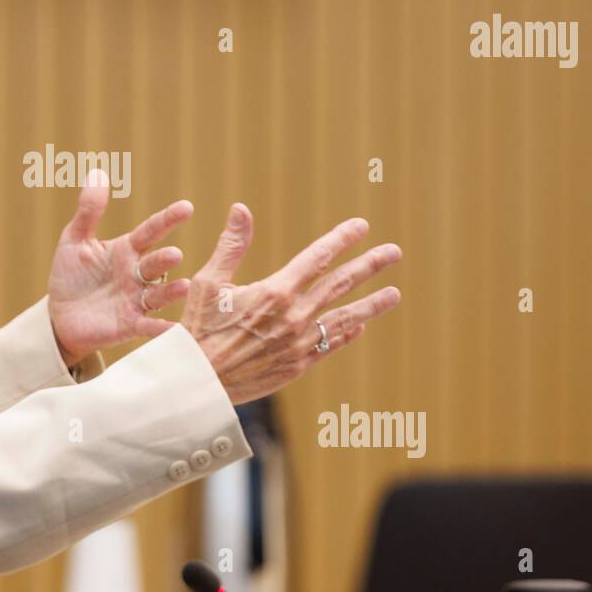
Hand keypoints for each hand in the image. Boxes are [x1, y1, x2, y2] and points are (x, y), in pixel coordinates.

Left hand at [47, 170, 193, 365]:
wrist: (59, 316)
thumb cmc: (71, 275)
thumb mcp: (75, 240)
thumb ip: (88, 210)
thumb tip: (97, 172)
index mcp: (126, 249)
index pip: (151, 230)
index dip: (168, 219)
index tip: (187, 207)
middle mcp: (136, 273)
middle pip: (155, 263)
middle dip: (165, 258)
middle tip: (174, 254)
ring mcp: (136, 300)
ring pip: (159, 293)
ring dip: (172, 291)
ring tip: (185, 286)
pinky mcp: (130, 325)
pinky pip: (149, 326)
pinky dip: (162, 329)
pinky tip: (174, 329)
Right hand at [181, 205, 401, 404]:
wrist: (198, 382)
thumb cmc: (198, 329)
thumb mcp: (208, 282)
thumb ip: (231, 245)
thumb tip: (241, 209)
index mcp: (274, 291)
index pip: (317, 258)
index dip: (341, 239)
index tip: (361, 226)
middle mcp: (293, 316)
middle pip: (340, 285)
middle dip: (369, 265)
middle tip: (394, 252)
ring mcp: (299, 343)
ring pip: (344, 318)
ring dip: (371, 304)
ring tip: (394, 294)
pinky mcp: (297, 366)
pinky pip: (330, 345)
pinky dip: (347, 333)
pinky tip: (360, 326)